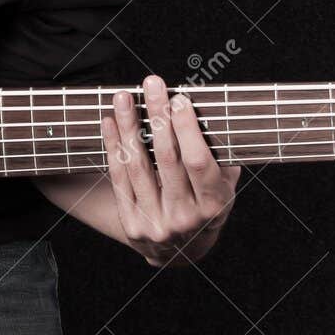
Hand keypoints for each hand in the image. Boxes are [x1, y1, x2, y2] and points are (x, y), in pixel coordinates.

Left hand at [100, 75, 239, 266]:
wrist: (182, 251)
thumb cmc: (206, 205)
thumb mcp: (224, 187)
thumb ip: (220, 156)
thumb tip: (211, 114)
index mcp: (214, 206)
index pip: (199, 162)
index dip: (188, 130)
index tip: (179, 99)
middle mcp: (184, 218)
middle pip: (166, 159)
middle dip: (158, 116)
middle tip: (151, 84)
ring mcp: (156, 223)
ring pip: (137, 166)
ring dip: (129, 126)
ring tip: (124, 97)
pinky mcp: (132, 224)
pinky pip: (119, 179)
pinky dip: (113, 147)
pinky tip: (110, 123)